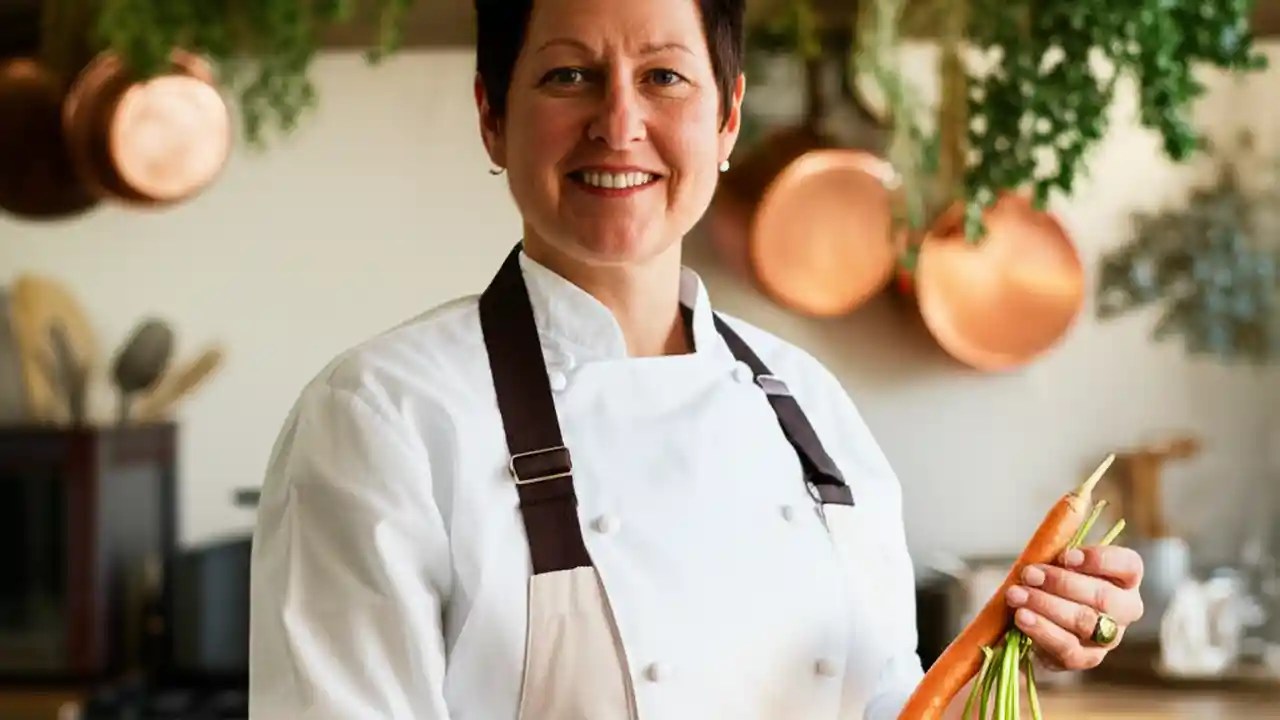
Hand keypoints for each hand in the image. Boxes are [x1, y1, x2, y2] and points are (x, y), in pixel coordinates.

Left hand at [1003, 545, 1144, 670]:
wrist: (1039, 620)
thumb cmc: (1053, 581)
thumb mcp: (1057, 561)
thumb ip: (1058, 550)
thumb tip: (1055, 527)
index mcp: (1125, 579)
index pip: (1128, 566)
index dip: (1099, 560)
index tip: (1067, 556)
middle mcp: (1125, 609)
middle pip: (1104, 596)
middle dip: (1062, 583)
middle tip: (1030, 574)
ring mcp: (1109, 637)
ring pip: (1084, 621)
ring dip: (1046, 605)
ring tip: (1016, 594)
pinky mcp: (1087, 658)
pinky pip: (1068, 648)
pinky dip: (1042, 630)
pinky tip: (1022, 616)